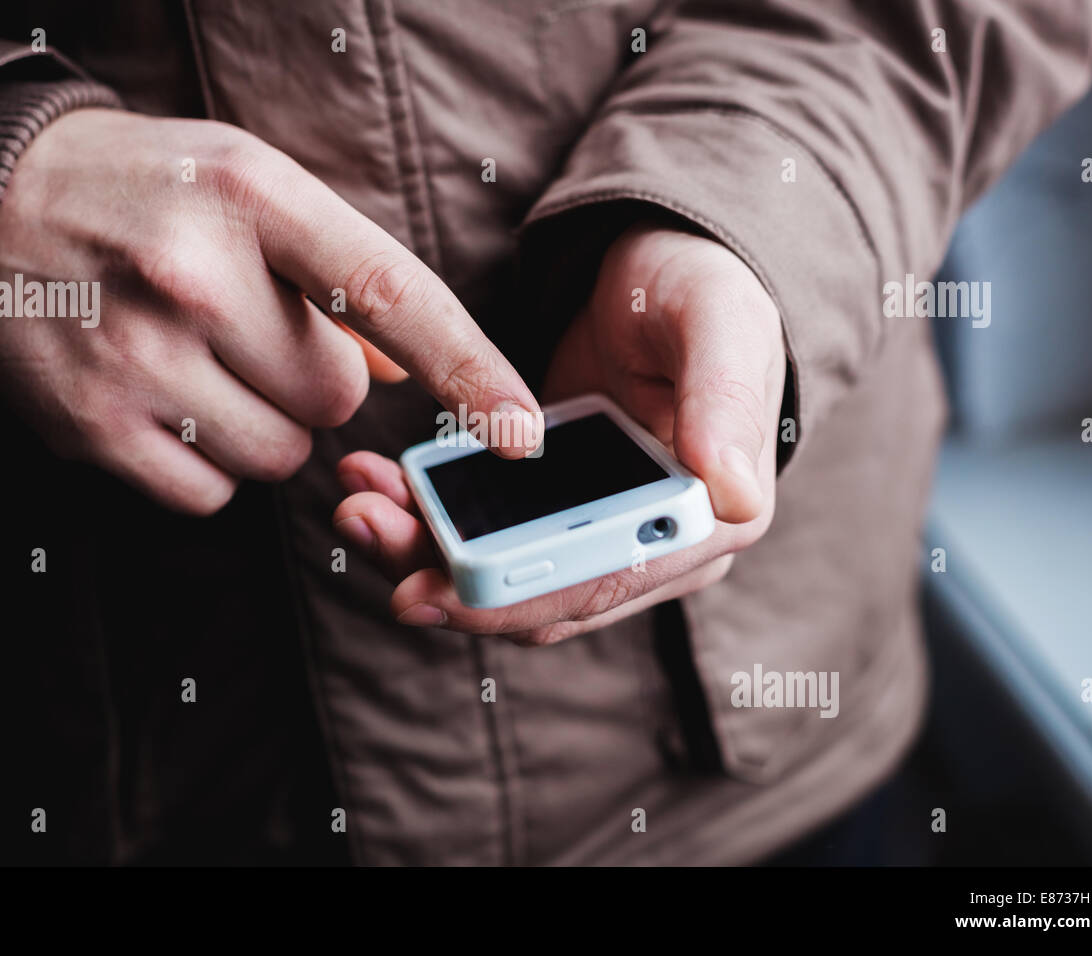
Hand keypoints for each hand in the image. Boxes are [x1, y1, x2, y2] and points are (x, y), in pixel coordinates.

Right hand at [0, 108, 541, 513]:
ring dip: (263, 427)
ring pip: (280, 456)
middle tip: (248, 333)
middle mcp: (193, 275)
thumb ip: (342, 272)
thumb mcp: (253, 189)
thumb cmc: (151, 195)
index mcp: (254, 197)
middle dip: (312, 381)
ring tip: (201, 364)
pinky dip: (207, 465)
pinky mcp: (92, 425)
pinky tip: (165, 401)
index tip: (523, 431)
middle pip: (335, 399)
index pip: (390, 292)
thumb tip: (408, 372)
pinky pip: (212, 494)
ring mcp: (137, 355)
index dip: (468, 368)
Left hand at [333, 224, 784, 643]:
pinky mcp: (553, 512)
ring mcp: (599, 535)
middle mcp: (656, 547)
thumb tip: (736, 497)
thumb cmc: (701, 289)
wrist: (661, 272)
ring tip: (355, 503)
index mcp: (710, 521)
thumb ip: (725, 406)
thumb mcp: (720, 326)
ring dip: (425, 550)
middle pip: (541, 598)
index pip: (605, 582)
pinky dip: (431, 519)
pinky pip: (488, 538)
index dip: (519, 596)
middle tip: (360, 525)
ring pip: (505, 579)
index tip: (433, 587)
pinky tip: (379, 481)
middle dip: (445, 576)